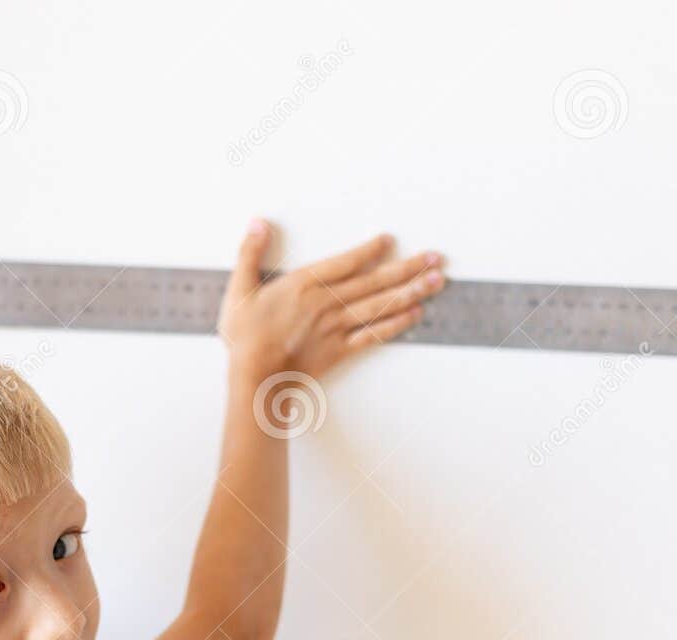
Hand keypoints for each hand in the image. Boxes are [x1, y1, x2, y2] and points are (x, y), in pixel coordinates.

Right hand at [216, 218, 444, 381]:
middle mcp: (327, 303)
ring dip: (411, 292)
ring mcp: (336, 328)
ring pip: (380, 305)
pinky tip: (415, 315)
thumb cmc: (246, 337)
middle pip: (374, 281)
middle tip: (435, 258)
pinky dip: (396, 324)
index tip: (390, 240)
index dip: (370, 250)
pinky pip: (373, 335)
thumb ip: (250, 254)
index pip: (346, 262)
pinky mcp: (340, 351)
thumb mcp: (239, 289)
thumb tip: (258, 223)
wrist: (255, 379)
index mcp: (305, 285)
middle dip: (408, 268)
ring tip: (436, 282)